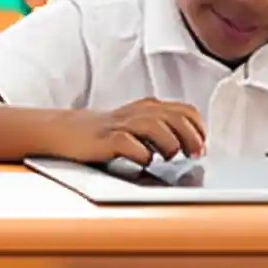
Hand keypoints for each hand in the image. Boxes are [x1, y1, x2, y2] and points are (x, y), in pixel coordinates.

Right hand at [57, 98, 205, 165]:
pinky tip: (143, 160)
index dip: (199, 128)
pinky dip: (142, 154)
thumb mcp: (135, 124)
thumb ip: (160, 128)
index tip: (202, 145)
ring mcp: (121, 125)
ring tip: (168, 157)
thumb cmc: (103, 133)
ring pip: (156, 127)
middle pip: (175, 117)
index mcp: (148, 107)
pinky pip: (129, 144)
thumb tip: (190, 145)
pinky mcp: (106, 140)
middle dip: (191, 137)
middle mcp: (137, 112)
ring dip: (169, 144)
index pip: (185, 110)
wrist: (64, 131)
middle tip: (194, 154)